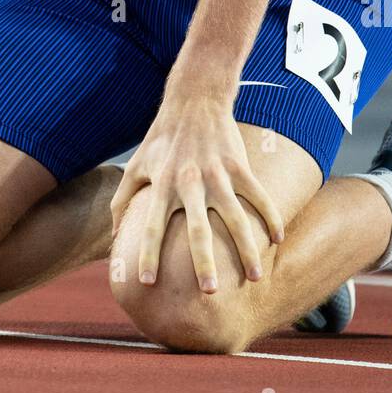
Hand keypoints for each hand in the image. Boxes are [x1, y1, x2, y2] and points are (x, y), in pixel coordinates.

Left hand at [110, 96, 284, 293]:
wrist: (195, 100)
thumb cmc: (161, 137)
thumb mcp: (136, 164)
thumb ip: (122, 200)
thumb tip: (114, 236)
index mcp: (162, 185)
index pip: (152, 225)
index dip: (148, 252)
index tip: (147, 281)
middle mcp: (189, 182)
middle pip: (198, 228)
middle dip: (204, 261)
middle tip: (209, 292)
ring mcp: (217, 174)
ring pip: (236, 217)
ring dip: (247, 249)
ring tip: (255, 278)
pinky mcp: (239, 166)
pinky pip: (259, 195)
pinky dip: (271, 217)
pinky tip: (278, 239)